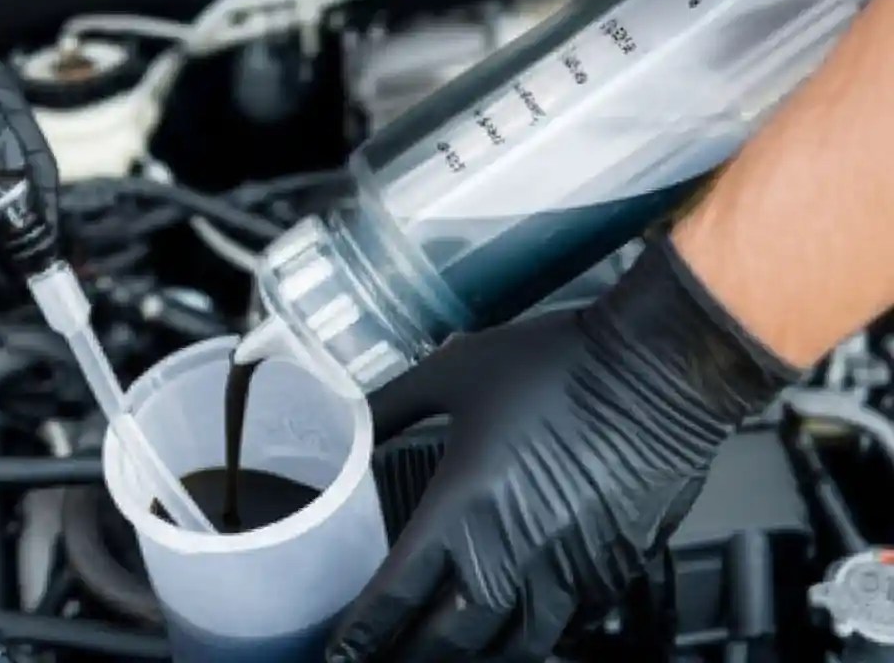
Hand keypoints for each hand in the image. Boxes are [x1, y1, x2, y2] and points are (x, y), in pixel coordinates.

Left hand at [327, 241, 796, 662]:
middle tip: (385, 660)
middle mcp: (512, 556)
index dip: (362, 635)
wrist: (658, 367)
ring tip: (449, 654)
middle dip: (408, 656)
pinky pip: (565, 626)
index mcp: (462, 510)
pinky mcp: (612, 572)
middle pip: (447, 641)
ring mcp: (567, 572)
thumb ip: (394, 404)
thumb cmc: (557, 365)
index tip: (342, 652)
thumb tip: (352, 419)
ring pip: (510, 649)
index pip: (396, 597)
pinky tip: (517, 626)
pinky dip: (532, 634)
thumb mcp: (453, 371)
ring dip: (473, 657)